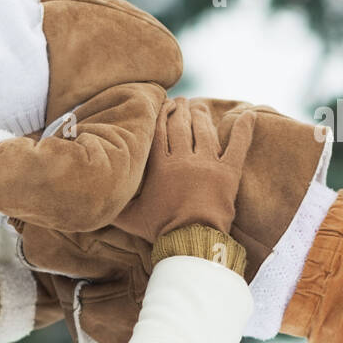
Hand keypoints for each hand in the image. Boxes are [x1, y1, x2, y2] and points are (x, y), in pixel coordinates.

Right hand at [126, 97, 254, 242]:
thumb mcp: (130, 218)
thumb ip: (113, 206)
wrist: (192, 242)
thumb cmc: (160, 230)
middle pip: (181, 126)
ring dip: (201, 115)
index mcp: (160, 166)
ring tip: (199, 107)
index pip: (158, 130)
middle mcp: (184, 159)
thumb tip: (94, 201)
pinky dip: (244, 128)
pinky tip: (248, 114)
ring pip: (205, 130)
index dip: (160, 114)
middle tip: (181, 101)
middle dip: (181, 110)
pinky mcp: (229, 173)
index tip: (163, 104)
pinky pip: (238, 145)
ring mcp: (208, 164)